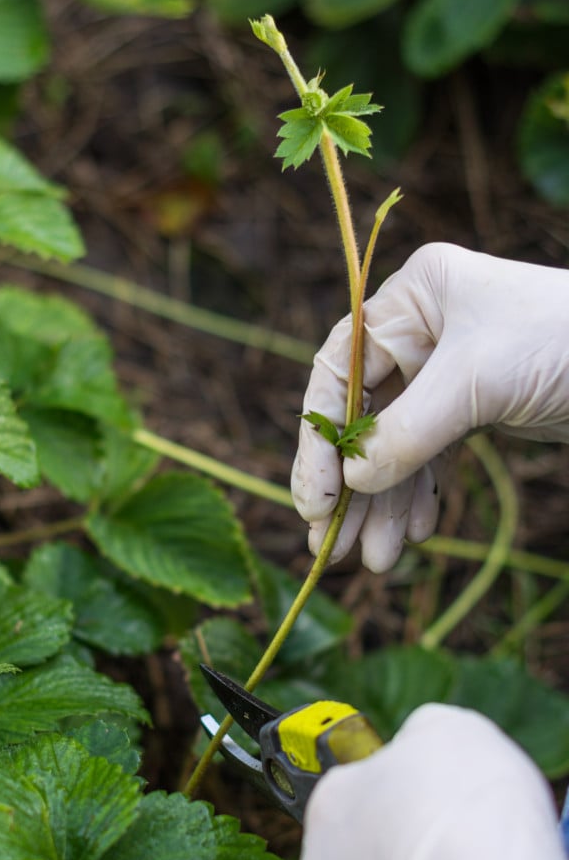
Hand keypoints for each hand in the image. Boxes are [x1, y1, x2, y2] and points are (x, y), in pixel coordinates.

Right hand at [292, 243, 568, 570]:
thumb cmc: (567, 340)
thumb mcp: (479, 380)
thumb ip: (407, 431)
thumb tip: (352, 482)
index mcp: (414, 298)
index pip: (339, 372)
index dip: (320, 439)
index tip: (315, 500)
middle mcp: (422, 332)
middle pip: (361, 417)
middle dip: (349, 486)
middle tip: (331, 546)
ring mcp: (446, 373)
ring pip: (394, 446)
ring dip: (384, 506)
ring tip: (376, 561)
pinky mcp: (474, 408)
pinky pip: (429, 457)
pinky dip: (420, 497)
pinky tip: (417, 535)